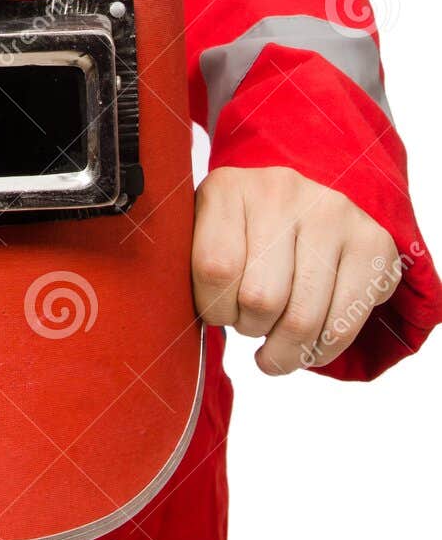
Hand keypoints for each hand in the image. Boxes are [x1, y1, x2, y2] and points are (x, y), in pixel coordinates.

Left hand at [192, 166, 400, 373]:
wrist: (309, 205)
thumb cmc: (243, 237)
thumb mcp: (204, 235)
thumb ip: (186, 269)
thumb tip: (167, 326)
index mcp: (227, 187)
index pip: (214, 269)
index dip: (213, 308)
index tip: (218, 310)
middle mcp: (282, 190)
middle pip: (261, 298)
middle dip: (252, 328)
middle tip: (252, 323)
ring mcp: (332, 212)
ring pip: (302, 319)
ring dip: (285, 349)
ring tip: (278, 344)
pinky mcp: (372, 243)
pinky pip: (342, 326)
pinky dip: (321, 352)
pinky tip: (310, 344)